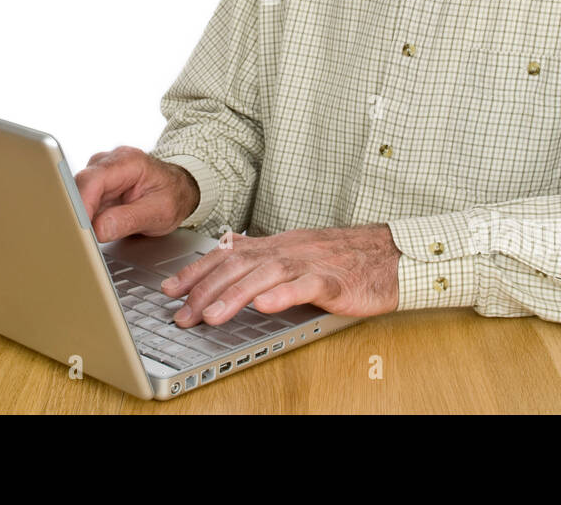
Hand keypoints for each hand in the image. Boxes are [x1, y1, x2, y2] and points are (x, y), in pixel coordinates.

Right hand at [74, 145, 199, 242]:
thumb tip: (98, 229)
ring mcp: (100, 171)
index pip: (93, 180)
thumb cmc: (173, 195)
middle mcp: (109, 161)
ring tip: (91, 236)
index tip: (80, 228)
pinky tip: (92, 229)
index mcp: (128, 161)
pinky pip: (81, 199)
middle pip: (79, 185)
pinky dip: (84, 216)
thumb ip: (128, 220)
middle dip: (78, 213)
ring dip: (81, 216)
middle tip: (83, 240)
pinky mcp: (95, 183)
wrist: (179, 188)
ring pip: (76, 193)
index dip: (81, 205)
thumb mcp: (159, 213)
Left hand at [160, 224, 399, 325]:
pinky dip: (283, 295)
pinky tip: (264, 306)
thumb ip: (265, 264)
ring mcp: (310, 264)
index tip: (170, 289)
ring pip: (265, 275)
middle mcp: (287, 250)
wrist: (390, 255)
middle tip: (181, 313)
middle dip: (204, 289)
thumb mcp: (297, 257)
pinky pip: (305, 286)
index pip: (227, 255)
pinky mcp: (334, 281)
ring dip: (234, 295)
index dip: (196, 271)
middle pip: (238, 265)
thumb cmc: (343, 260)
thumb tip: (228, 272)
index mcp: (276, 246)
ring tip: (211, 314)